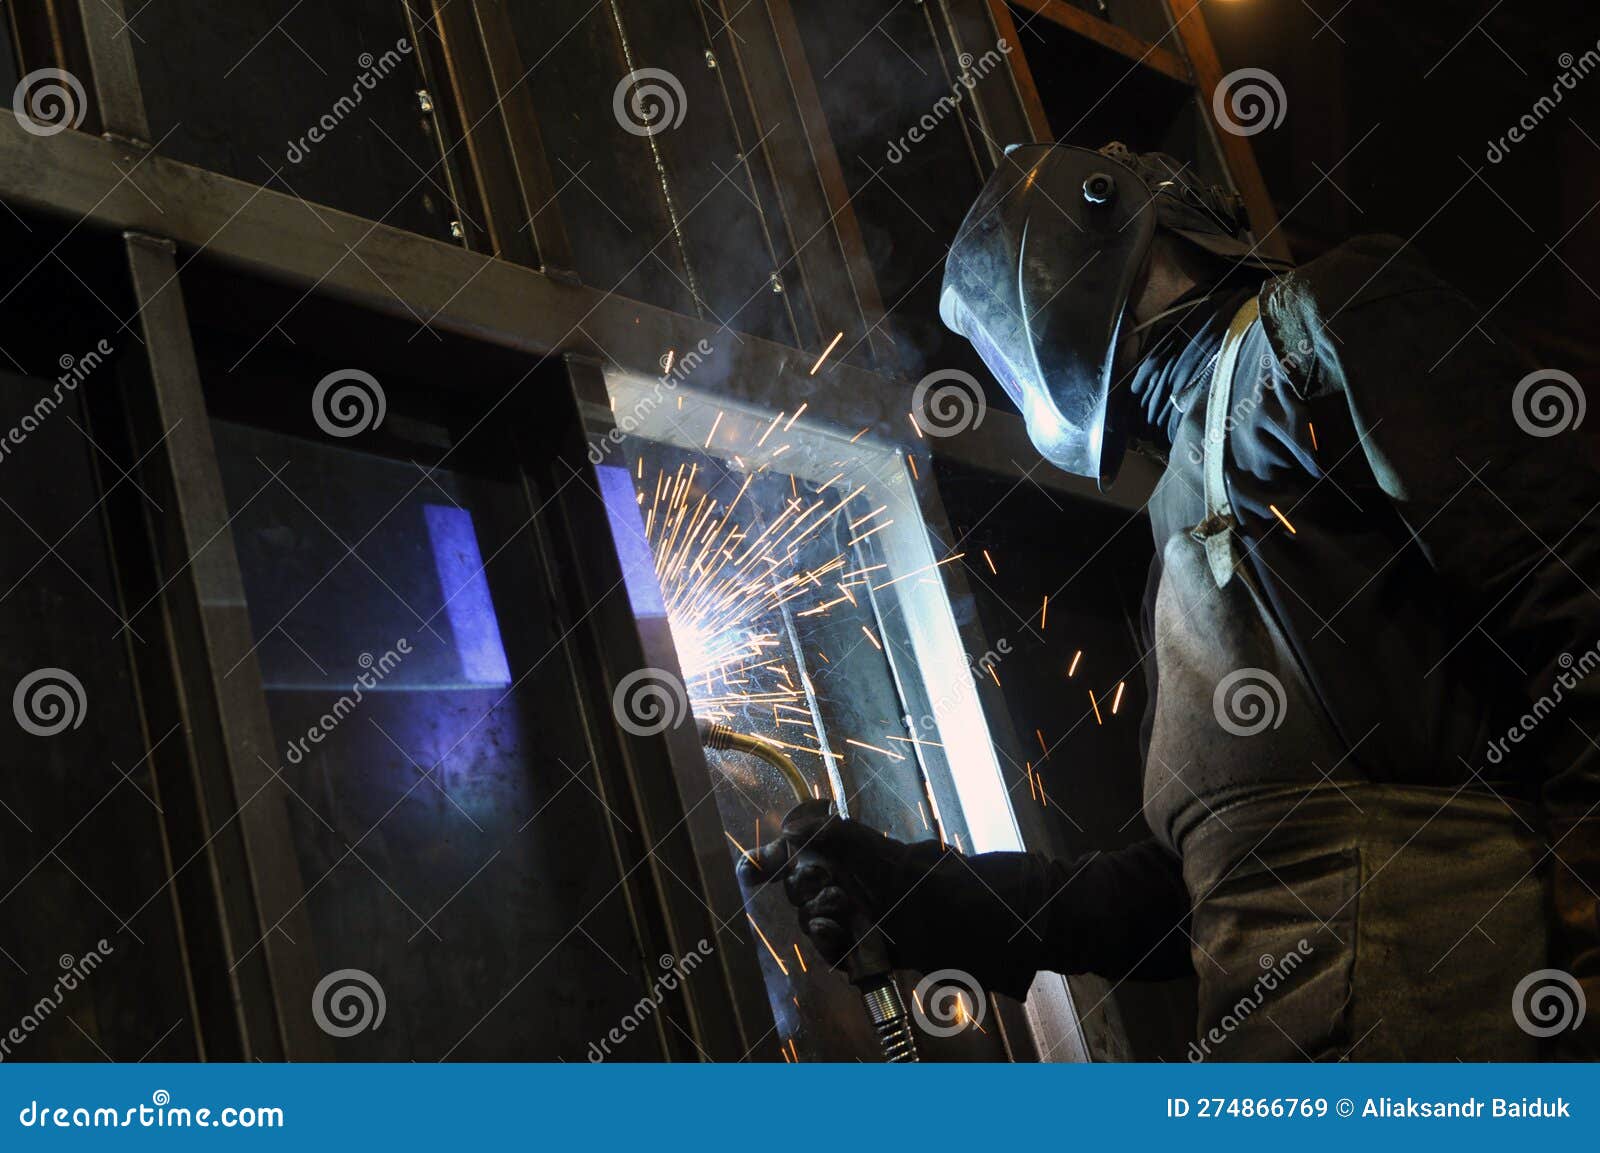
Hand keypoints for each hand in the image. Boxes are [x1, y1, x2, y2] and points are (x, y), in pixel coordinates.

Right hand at [740, 800, 913, 970]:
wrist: (929, 909)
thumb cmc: (894, 868)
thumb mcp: (862, 842)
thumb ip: (825, 832)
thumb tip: (788, 830)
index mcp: (826, 859)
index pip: (783, 860)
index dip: (765, 862)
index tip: (752, 869)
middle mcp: (826, 887)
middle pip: (793, 892)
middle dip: (803, 885)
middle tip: (823, 878)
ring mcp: (836, 919)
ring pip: (806, 920)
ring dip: (818, 911)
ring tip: (842, 903)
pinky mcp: (847, 948)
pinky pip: (824, 949)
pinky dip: (826, 941)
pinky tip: (835, 931)